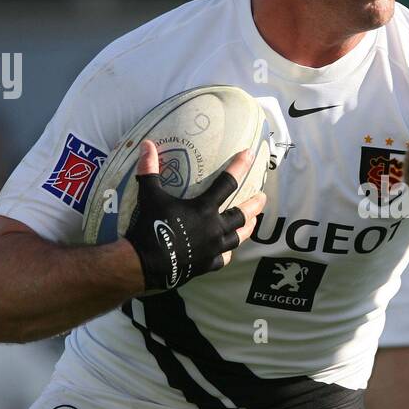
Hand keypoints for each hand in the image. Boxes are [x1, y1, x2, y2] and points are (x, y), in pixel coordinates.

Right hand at [124, 140, 265, 292]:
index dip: (239, 167)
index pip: (227, 183)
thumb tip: (146, 144)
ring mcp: (213, 248)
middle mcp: (215, 228)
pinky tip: (228, 250)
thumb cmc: (150, 225)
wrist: (145, 263)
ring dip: (247, 228)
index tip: (250, 155)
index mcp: (204, 208)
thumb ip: (149, 169)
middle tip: (262, 198)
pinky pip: (224, 258)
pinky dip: (227, 253)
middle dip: (255, 205)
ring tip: (253, 222)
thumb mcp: (149, 195)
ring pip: (238, 237)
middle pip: (243, 215)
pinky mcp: (207, 264)